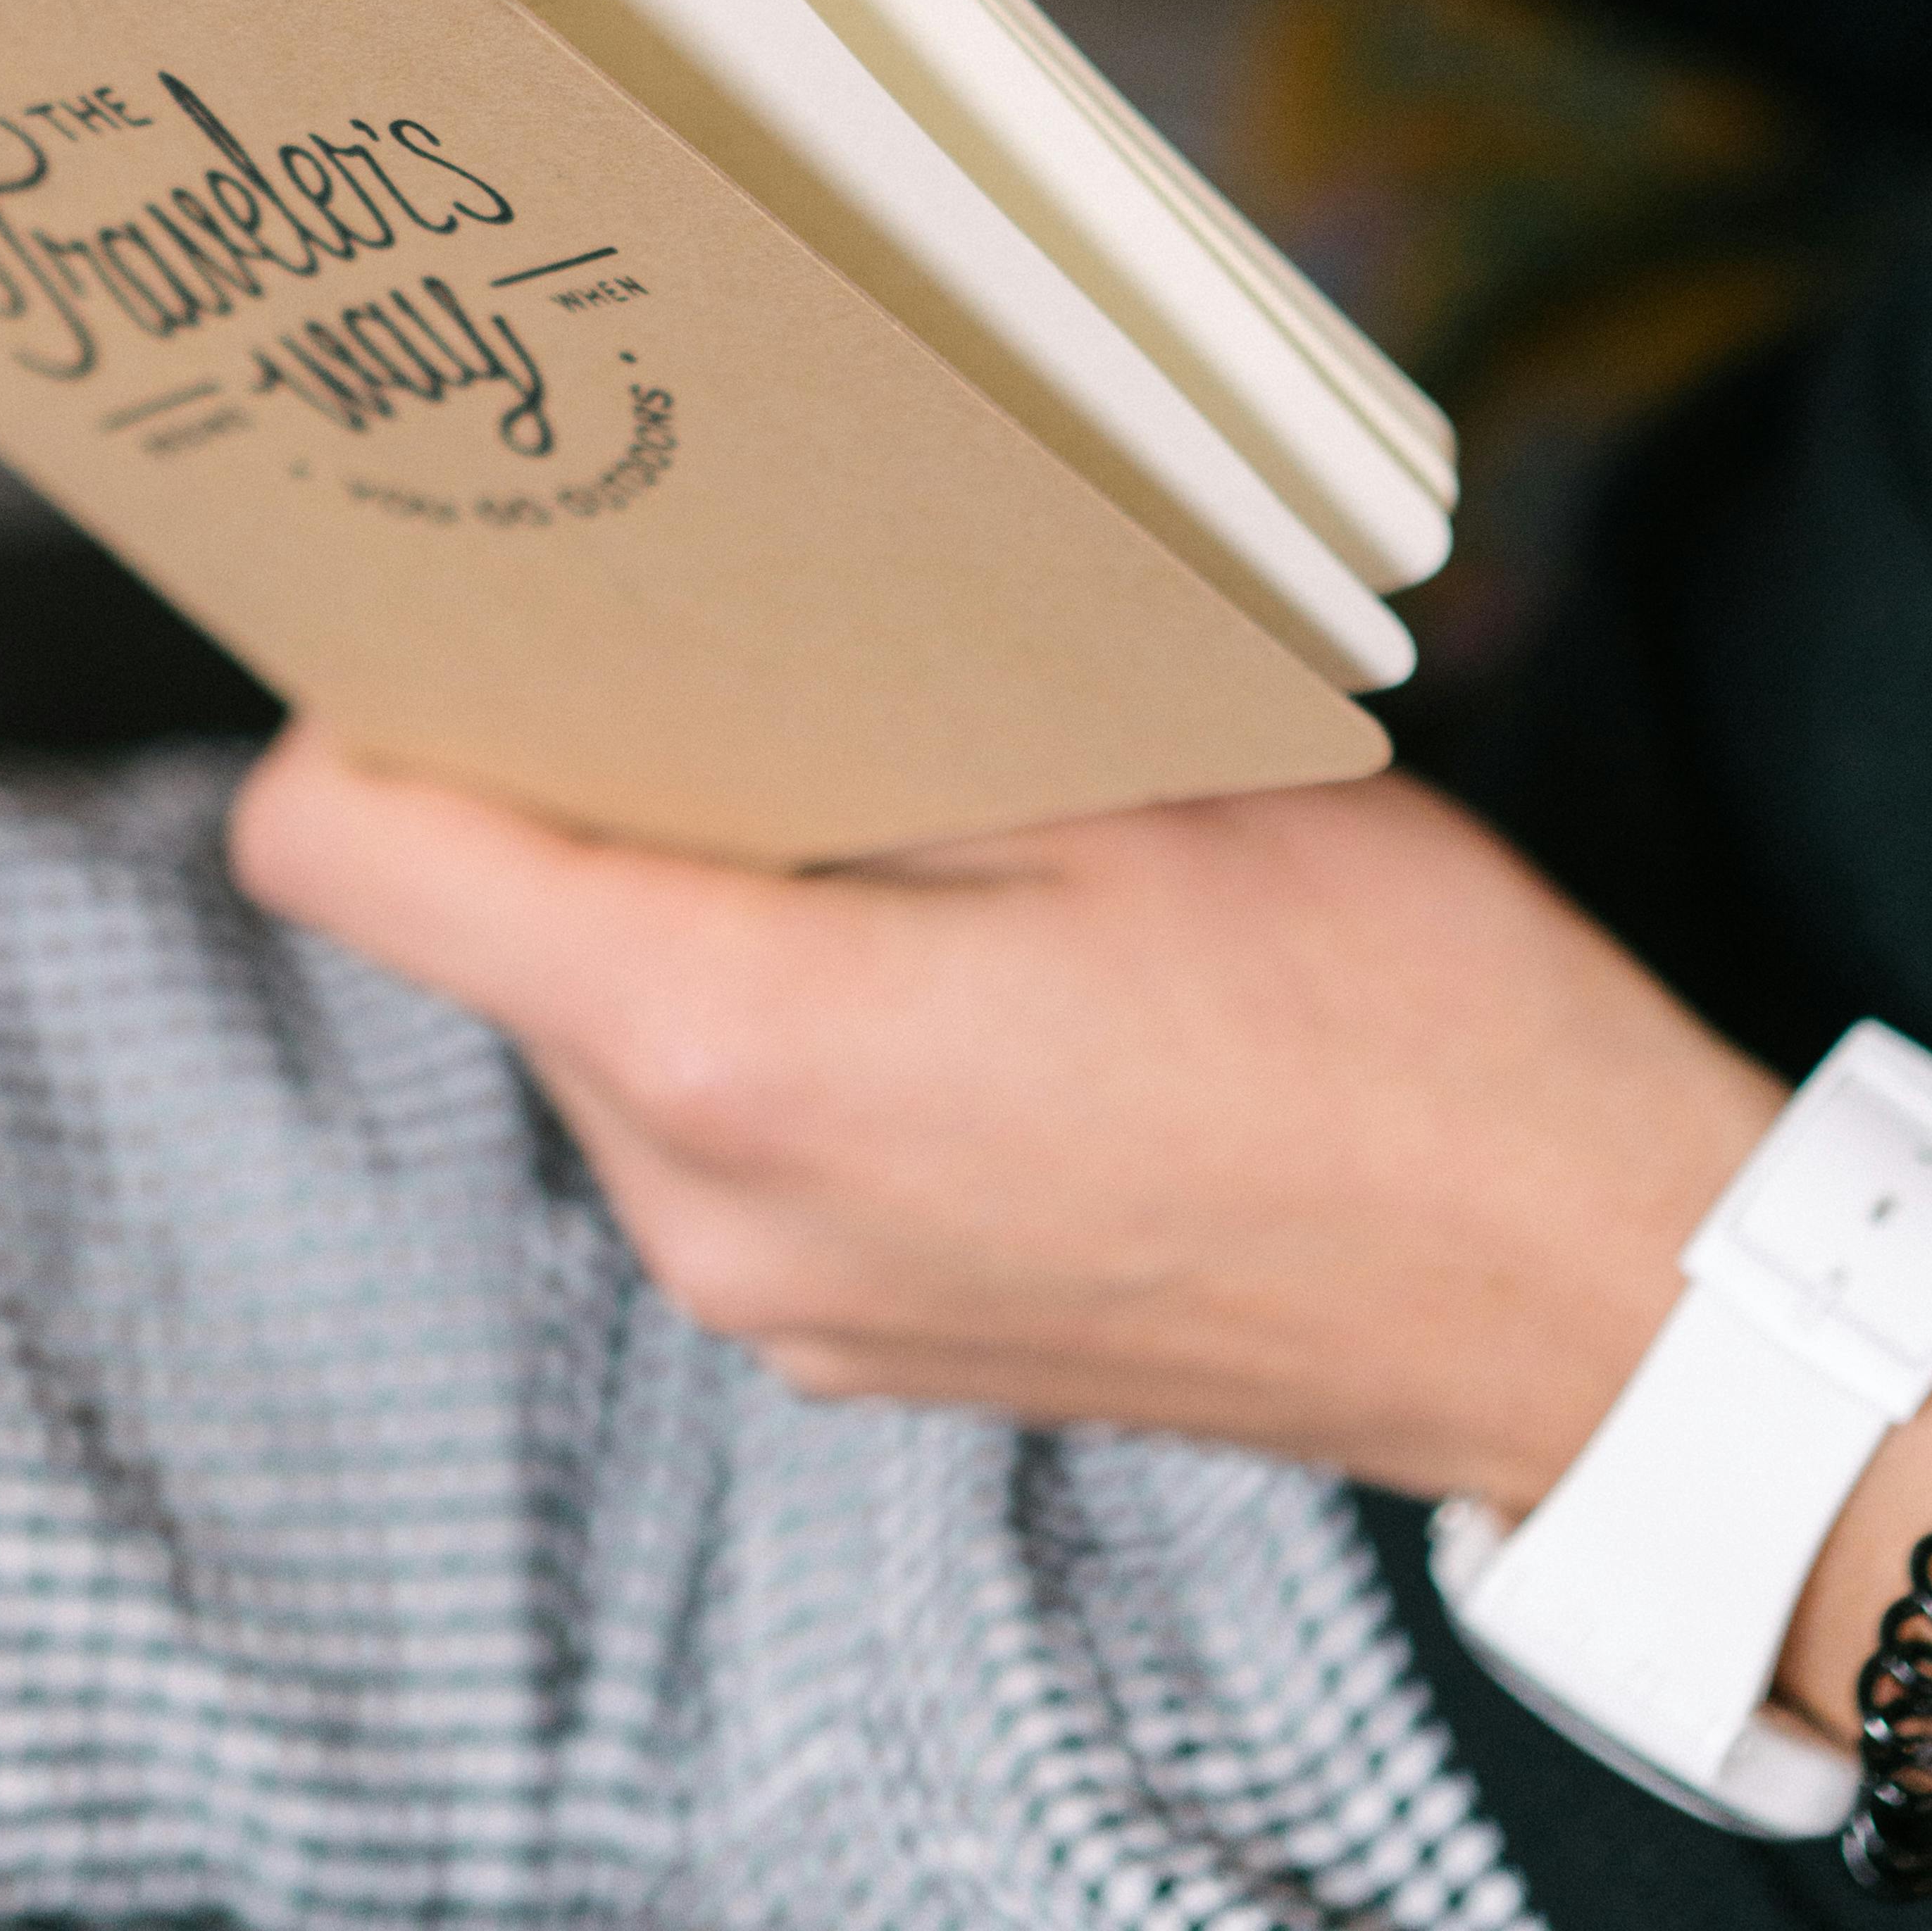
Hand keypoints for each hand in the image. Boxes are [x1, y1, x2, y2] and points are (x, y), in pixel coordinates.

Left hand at [228, 725, 1777, 1512]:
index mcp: (732, 1047)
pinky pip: (727, 1130)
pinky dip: (788, 1009)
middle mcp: (705, 1209)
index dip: (369, 693)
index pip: (350, 852)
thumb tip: (660, 590)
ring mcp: (781, 1304)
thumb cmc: (1386, 1007)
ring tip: (903, 791)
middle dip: (586, 773)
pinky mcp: (859, 1342)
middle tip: (734, 636)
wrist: (1581, 1293)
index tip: (450, 588)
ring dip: (703, 893)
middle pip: (491, 926)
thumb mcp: (1118, 763)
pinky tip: (965, 935)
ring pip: (614, 1022)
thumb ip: (847, 694)